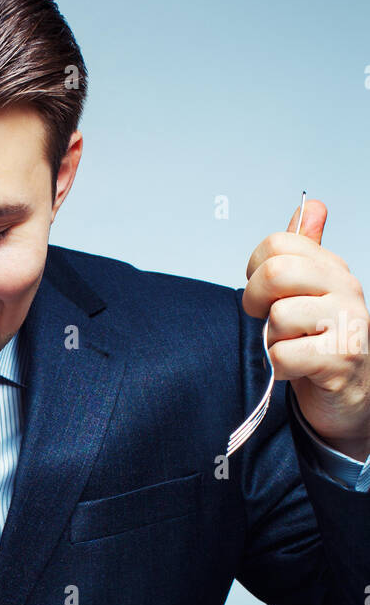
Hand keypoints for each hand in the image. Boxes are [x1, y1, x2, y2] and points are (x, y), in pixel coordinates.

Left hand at [243, 199, 369, 461]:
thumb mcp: (311, 293)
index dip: (256, 270)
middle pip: (275, 273)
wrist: (349, 397)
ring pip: (278, 318)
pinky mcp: (341, 359)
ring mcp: (347, 323)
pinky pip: (283, 355)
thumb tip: (312, 206)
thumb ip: (305, 252)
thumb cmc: (321, 344)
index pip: (278, 244)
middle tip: (266, 320)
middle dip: (255, 301)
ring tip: (292, 347)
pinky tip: (296, 369)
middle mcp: (346, 289)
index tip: (265, 294)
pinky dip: (279, 367)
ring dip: (272, 341)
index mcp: (333, 268)